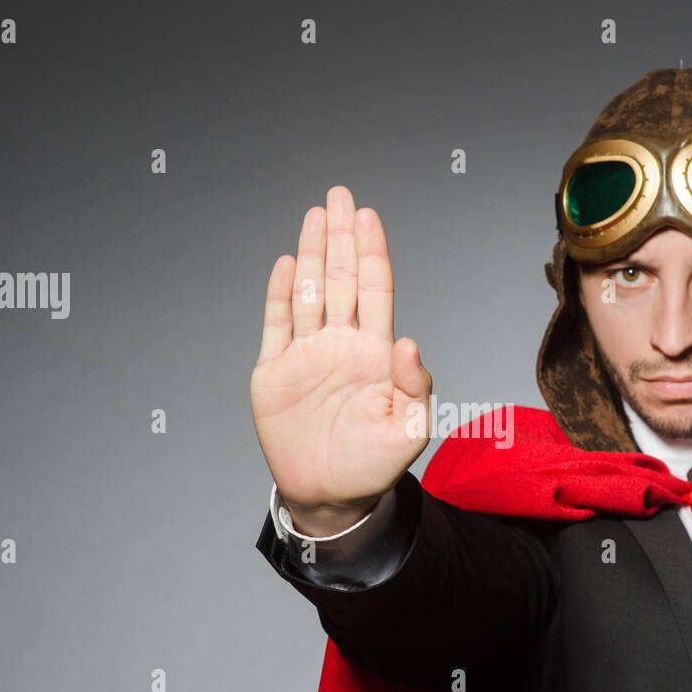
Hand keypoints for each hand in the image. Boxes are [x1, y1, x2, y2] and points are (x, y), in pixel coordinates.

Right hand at [250, 186, 431, 535]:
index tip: (368, 217)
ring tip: (316, 215)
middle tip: (340, 194)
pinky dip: (278, 294)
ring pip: (308, 293)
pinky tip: (285, 264)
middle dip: (341, 237)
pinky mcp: (274, 372)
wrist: (330, 496)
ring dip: (310, 253)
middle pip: (340, 279)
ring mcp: (306, 355)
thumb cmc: (375, 464)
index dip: (371, 253)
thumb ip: (416, 386)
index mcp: (375, 353)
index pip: (374, 291)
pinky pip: (276, 325)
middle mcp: (341, 344)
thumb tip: (408, 342)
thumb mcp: (411, 430)